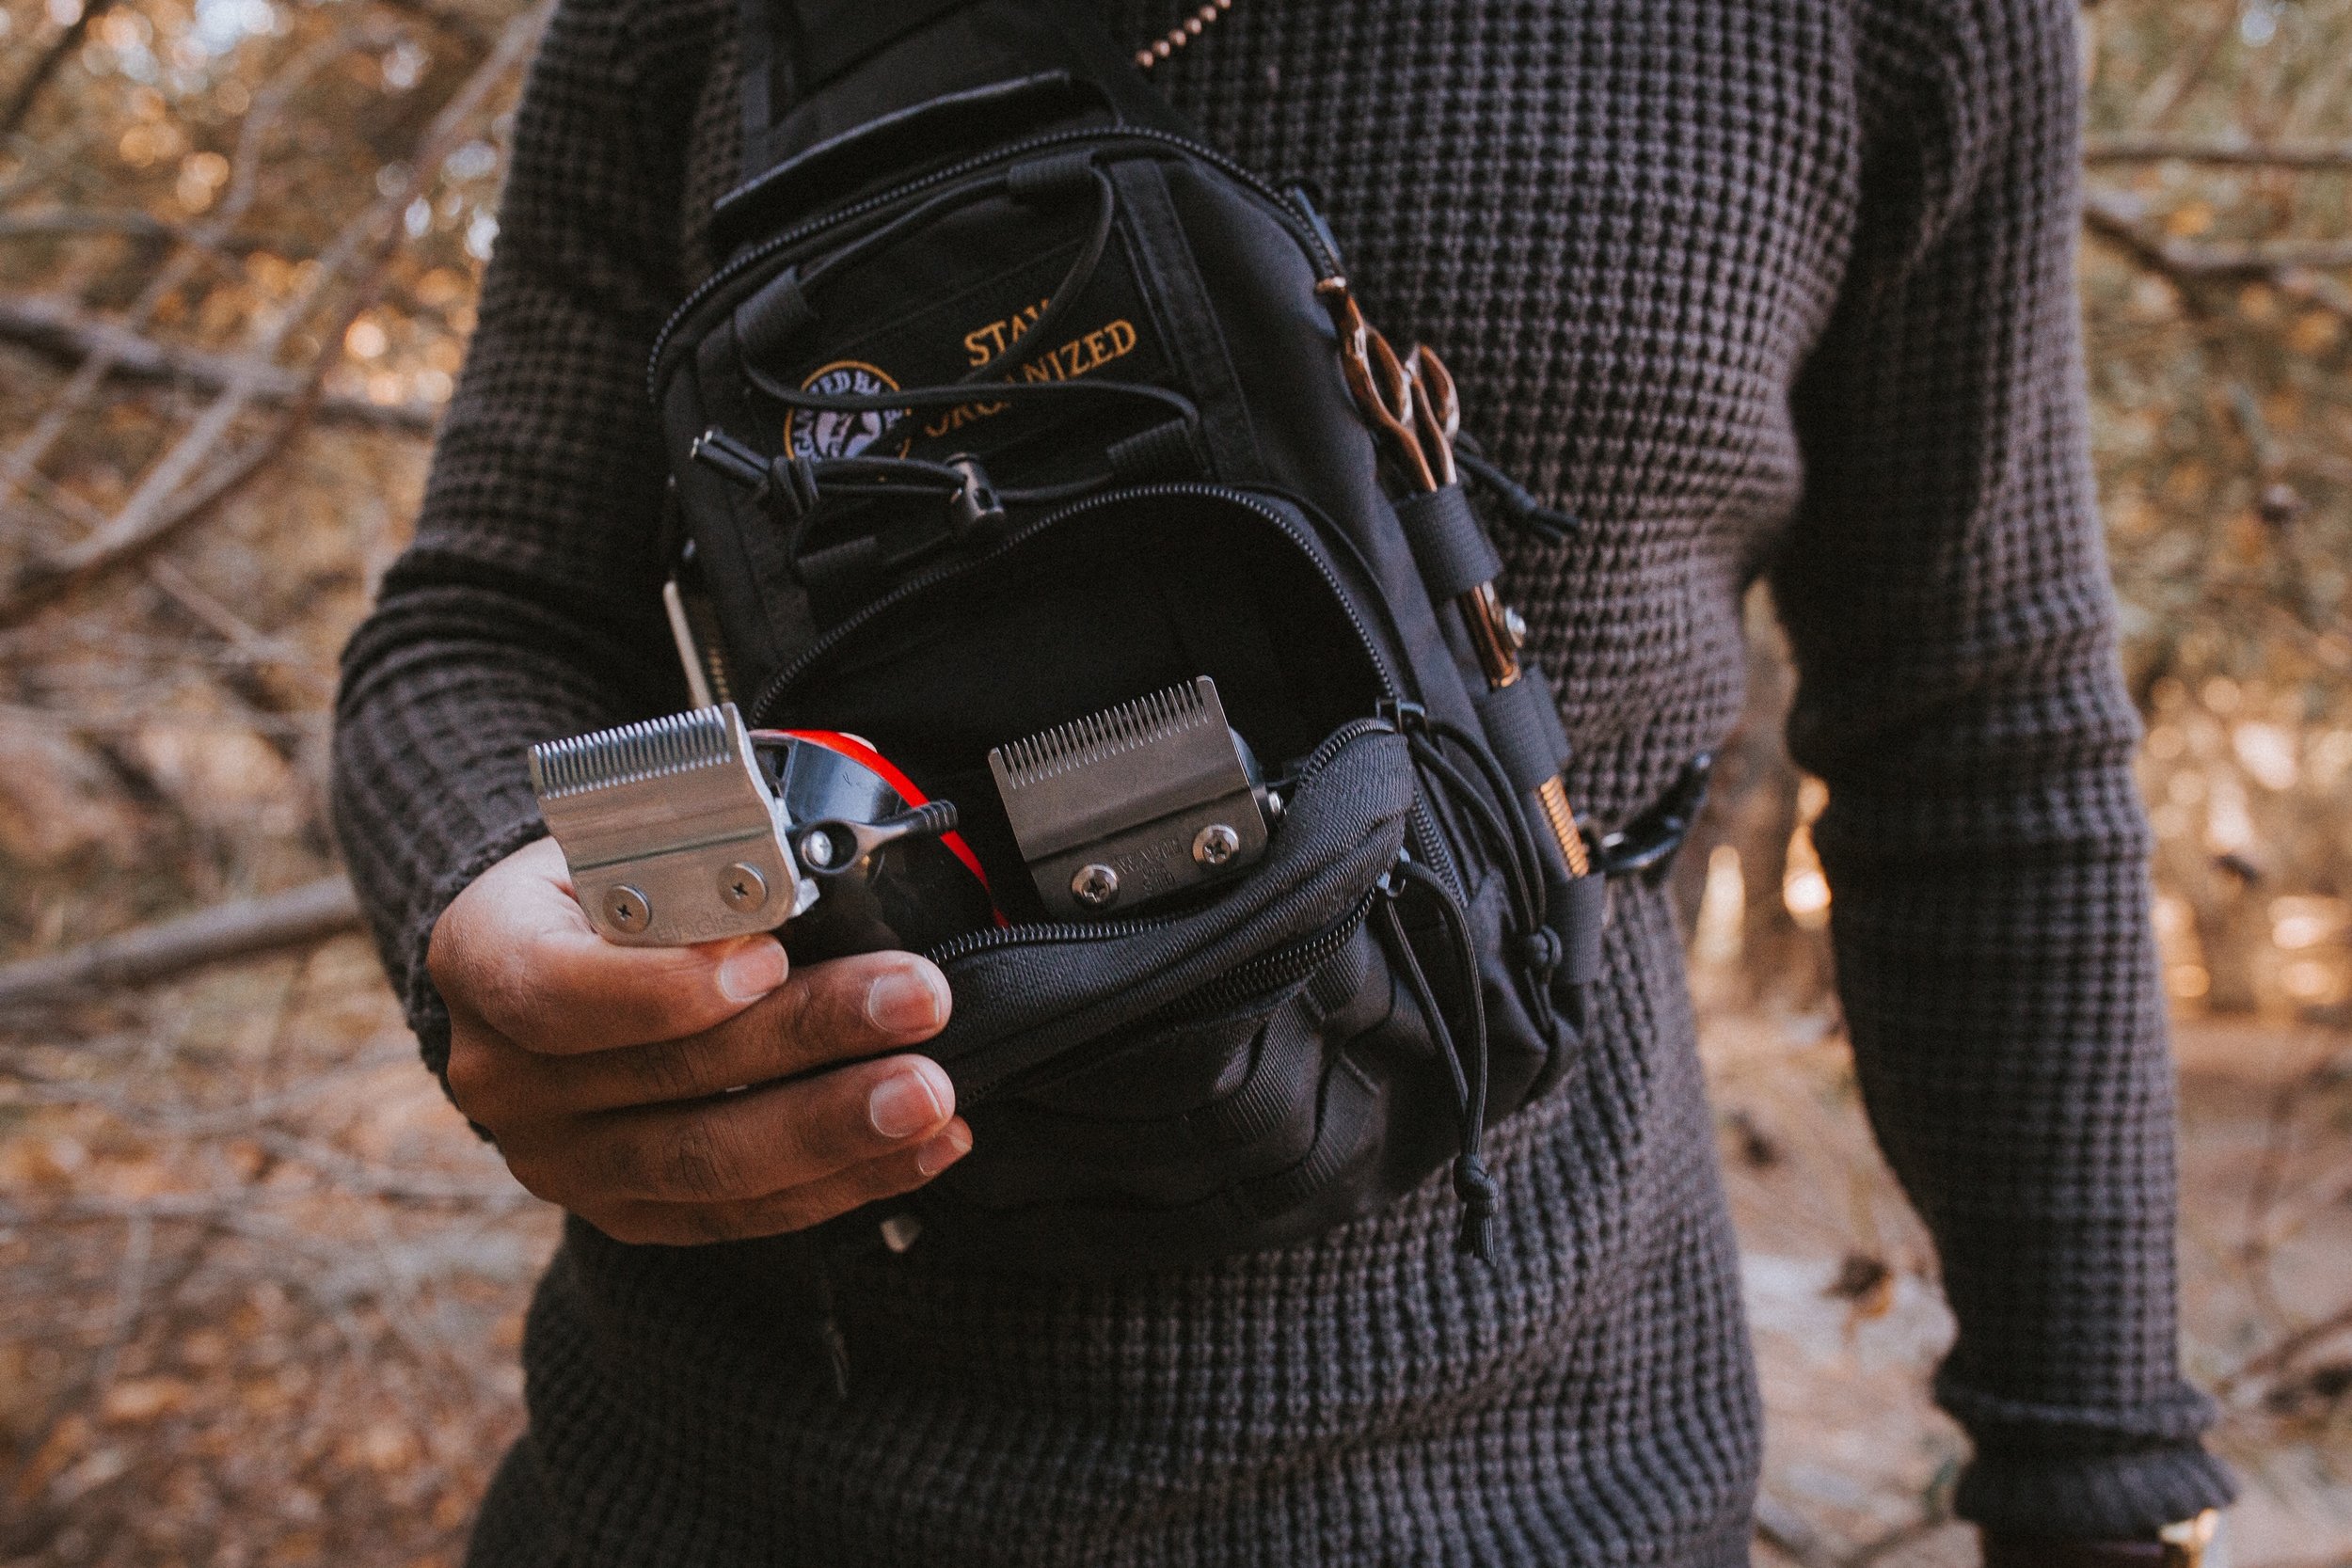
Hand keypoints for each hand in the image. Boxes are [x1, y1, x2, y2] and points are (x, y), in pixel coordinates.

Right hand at [426, 836, 969, 1244]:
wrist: (556, 965)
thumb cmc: (608, 887)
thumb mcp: (617, 843)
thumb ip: (687, 868)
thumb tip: (804, 882)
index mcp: (485, 959)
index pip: (555, 990)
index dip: (662, 987)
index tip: (767, 959)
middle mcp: (505, 1076)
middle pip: (664, 1077)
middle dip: (807, 1041)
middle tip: (915, 1003)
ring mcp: (562, 1160)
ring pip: (708, 1163)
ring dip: (838, 1128)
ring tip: (932, 1094)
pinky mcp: (628, 1212)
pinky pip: (741, 1213)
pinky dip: (845, 1181)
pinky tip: (926, 1147)